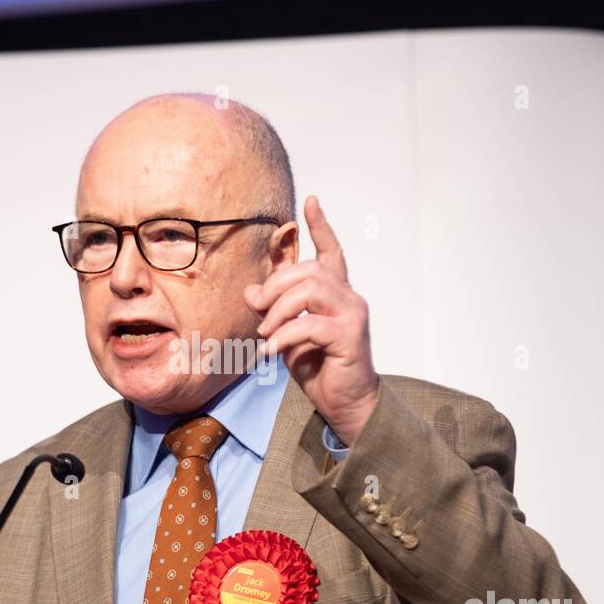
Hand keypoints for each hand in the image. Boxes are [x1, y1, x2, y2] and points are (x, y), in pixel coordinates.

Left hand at [246, 195, 379, 445]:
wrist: (345, 403)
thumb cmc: (320, 368)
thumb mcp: (288, 335)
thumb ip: (274, 311)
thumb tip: (251, 291)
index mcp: (337, 293)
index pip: (332, 251)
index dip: (321, 225)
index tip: (311, 200)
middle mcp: (349, 298)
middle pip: (310, 270)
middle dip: (276, 285)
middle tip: (258, 310)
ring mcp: (353, 315)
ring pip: (310, 290)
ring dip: (279, 310)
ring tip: (266, 334)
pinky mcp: (350, 336)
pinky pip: (310, 324)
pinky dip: (284, 335)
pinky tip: (272, 350)